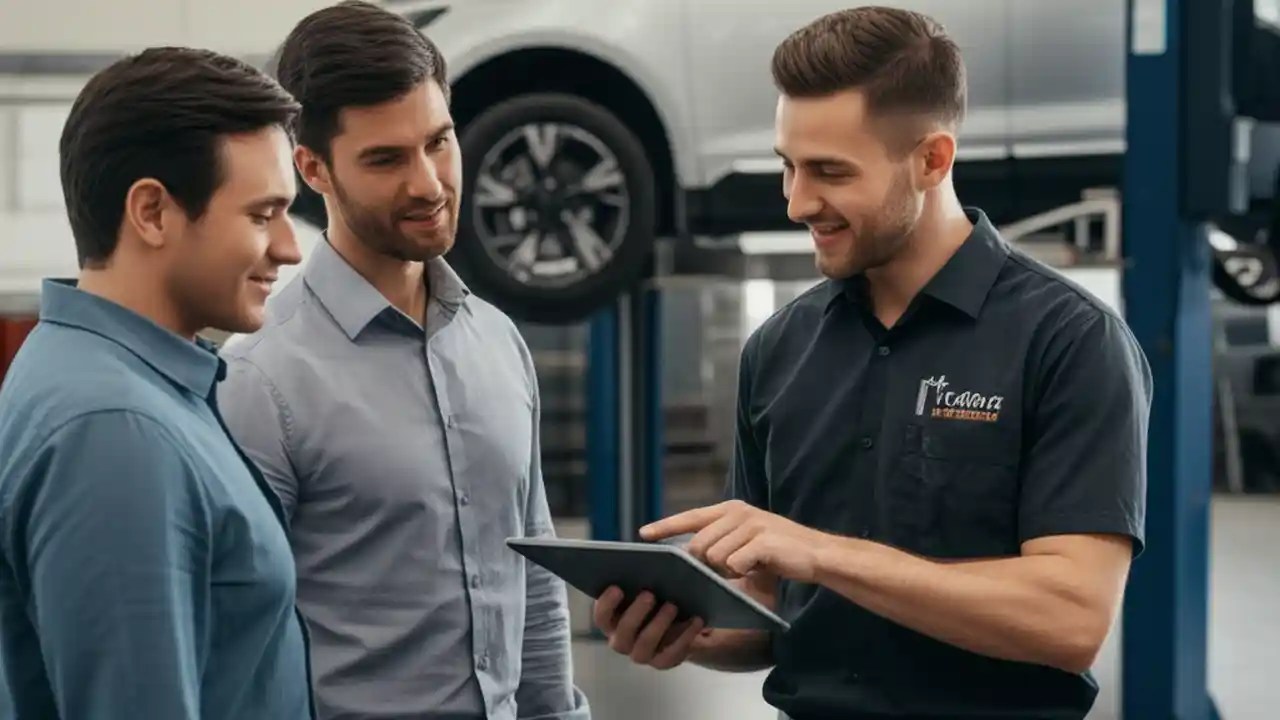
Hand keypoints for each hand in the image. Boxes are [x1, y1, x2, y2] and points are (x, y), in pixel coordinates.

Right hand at [592, 587, 706, 669]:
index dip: (606, 604)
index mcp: (612, 620)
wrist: (679, 619)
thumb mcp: (647, 584)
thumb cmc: (657, 594)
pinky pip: (671, 654)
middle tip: (649, 594)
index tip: (617, 587)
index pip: (602, 616)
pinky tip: (696, 620)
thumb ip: (640, 576)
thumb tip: (644, 560)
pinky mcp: (663, 662)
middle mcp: (622, 641)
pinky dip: (685, 636)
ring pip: (645, 644)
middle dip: (635, 613)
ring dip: (659, 624)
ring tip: (673, 605)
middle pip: (623, 632)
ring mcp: (642, 654)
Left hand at [640, 500, 828, 582]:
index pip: (690, 516)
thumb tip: (689, 557)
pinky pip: (735, 565)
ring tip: (748, 566)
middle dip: (706, 564)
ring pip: (714, 557)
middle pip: (698, 545)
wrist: (817, 554)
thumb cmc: (777, 552)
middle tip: (731, 568)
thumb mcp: (744, 541)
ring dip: (727, 570)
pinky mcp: (763, 541)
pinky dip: (743, 572)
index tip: (643, 534)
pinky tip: (758, 568)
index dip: (666, 526)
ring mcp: (751, 525)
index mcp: (731, 510)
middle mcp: (738, 513)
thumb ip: (719, 543)